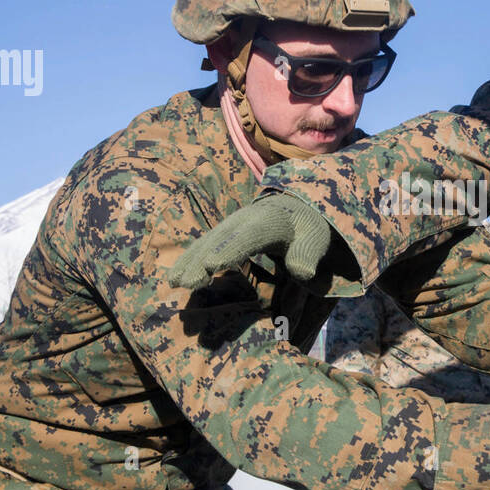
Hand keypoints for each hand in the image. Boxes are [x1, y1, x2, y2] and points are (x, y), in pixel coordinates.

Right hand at [169, 194, 333, 287]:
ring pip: (206, 242)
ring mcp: (230, 225)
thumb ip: (308, 253)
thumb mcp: (315, 238)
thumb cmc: (306, 227)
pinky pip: (203, 245)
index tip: (212, 264)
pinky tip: (175, 278)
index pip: (249, 235)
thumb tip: (303, 272)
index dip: (230, 248)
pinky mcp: (223, 233)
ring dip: (189, 262)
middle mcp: (244, 219)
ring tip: (175, 282)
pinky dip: (188, 260)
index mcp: (270, 220)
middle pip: (220, 240)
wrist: (294, 207)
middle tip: (187, 282)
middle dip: (201, 259)